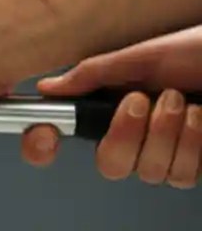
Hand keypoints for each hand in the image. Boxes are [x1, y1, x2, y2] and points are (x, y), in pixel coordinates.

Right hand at [22, 26, 201, 187]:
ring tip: (184, 102)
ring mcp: (172, 152)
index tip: (44, 137)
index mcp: (117, 108)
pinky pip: (184, 175)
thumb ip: (95, 74)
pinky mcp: (200, 163)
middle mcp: (140, 134)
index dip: (44, 147)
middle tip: (144, 101)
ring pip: (151, 172)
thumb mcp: (145, 55)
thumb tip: (50, 87)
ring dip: (168, 134)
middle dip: (128, 134)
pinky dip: (193, 144)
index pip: (68, 136)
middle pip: (110, 166)